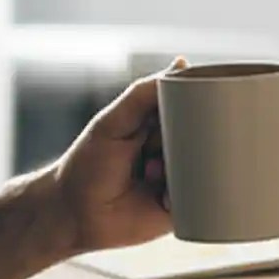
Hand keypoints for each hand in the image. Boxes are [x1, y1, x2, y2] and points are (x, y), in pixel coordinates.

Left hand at [52, 57, 187, 251]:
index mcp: (160, 125)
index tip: (193, 109)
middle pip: (203, 138)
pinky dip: (192, 197)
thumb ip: (142, 95)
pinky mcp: (180, 209)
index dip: (196, 107)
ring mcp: (179, 180)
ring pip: (206, 169)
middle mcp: (173, 151)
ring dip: (187, 170)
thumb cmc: (86, 164)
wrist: (73, 215)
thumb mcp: (113, 122)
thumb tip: (183, 63)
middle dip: (191, 141)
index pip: (192, 109)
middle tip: (156, 148)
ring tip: (150, 174)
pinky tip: (163, 196)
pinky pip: (203, 200)